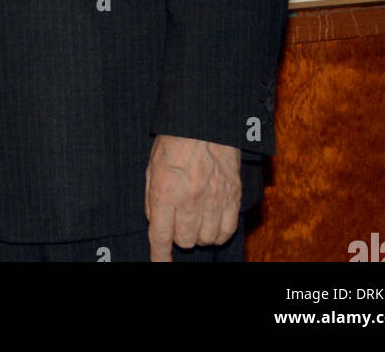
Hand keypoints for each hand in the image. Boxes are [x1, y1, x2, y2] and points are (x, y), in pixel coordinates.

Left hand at [144, 134, 240, 261]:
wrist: (205, 120)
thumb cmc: (176, 139)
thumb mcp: (153, 166)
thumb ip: (152, 198)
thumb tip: (155, 222)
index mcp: (165, 190)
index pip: (161, 236)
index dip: (160, 256)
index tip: (159, 265)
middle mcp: (189, 199)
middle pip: (184, 241)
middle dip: (178, 234)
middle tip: (178, 217)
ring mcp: (214, 199)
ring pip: (206, 239)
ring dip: (198, 233)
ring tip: (195, 216)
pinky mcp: (232, 195)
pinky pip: (227, 230)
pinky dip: (218, 231)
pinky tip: (212, 219)